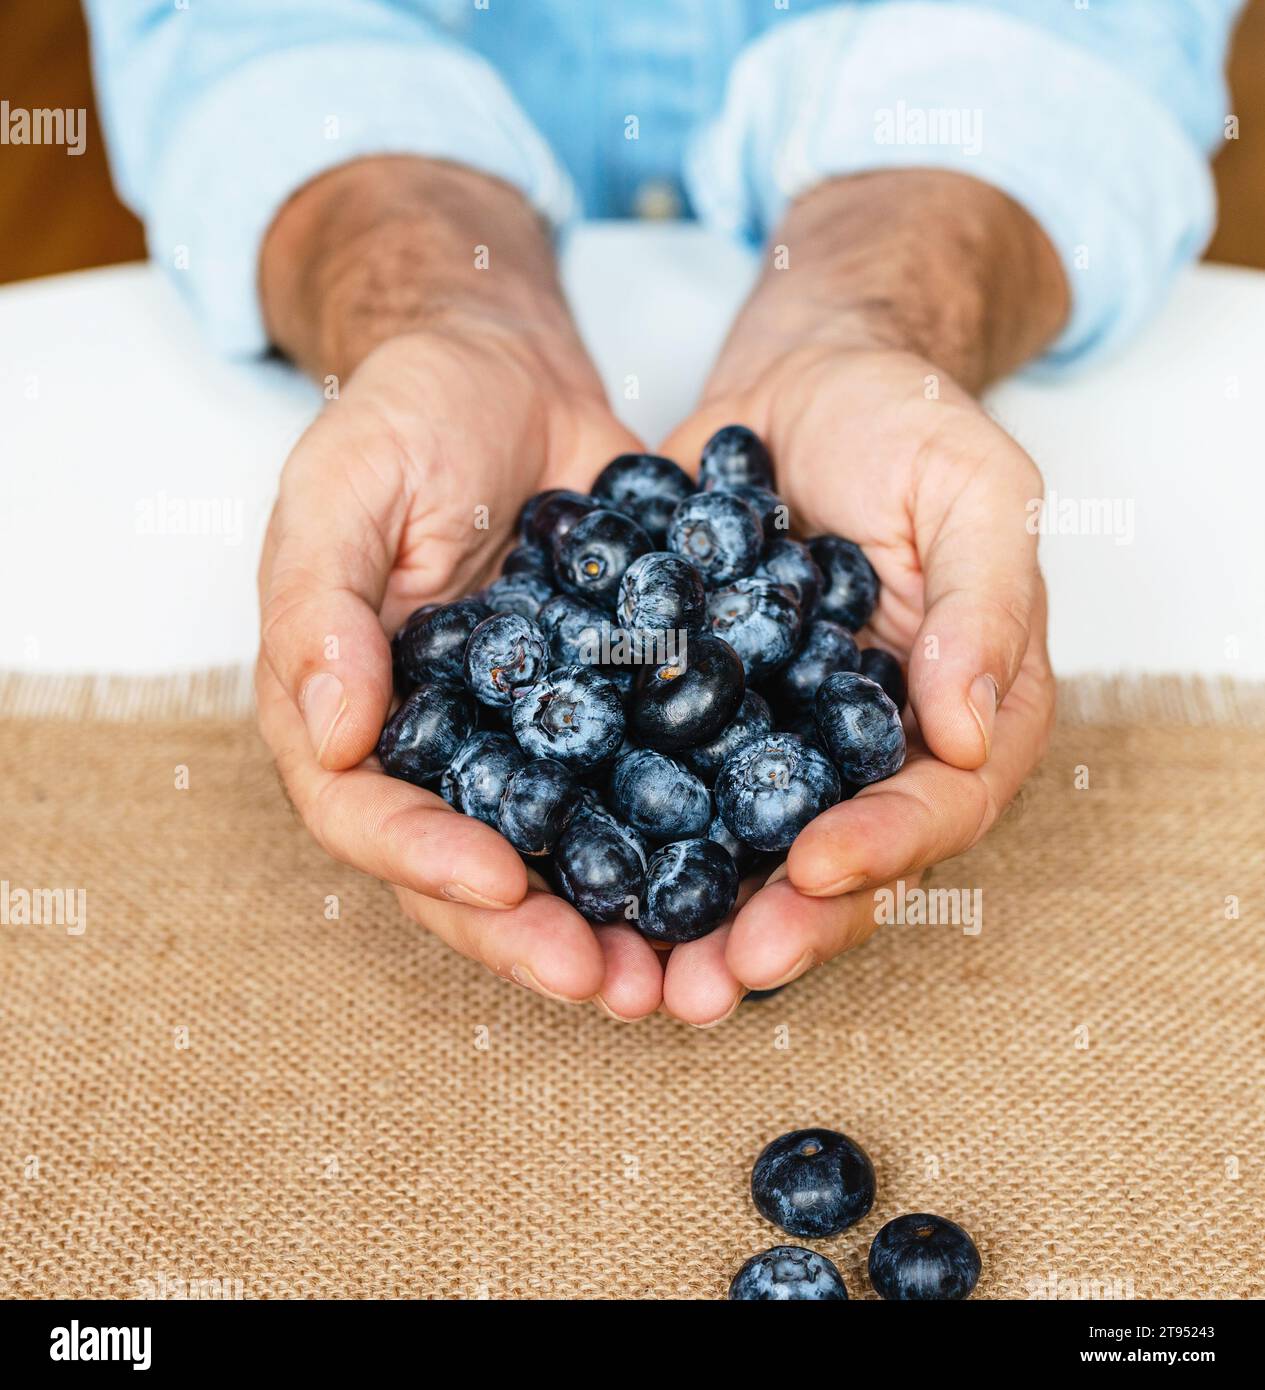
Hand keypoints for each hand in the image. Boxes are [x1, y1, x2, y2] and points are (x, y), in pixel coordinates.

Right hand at [255, 159, 664, 1018]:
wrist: (509, 367)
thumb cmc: (404, 417)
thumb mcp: (341, 491)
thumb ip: (319, 609)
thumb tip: (330, 734)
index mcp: (350, 713)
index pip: (369, 815)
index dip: (426, 863)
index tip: (501, 884)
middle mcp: (440, 746)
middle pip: (472, 869)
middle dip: (536, 936)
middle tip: (611, 986)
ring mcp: (529, 735)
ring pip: (565, 851)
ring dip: (620, 920)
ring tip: (687, 975)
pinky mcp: (609, 708)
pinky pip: (641, 785)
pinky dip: (685, 837)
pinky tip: (744, 874)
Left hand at [656, 171, 1067, 1023]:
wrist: (799, 381)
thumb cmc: (904, 423)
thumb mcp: (975, 490)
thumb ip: (987, 606)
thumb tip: (969, 734)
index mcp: (959, 716)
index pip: (934, 806)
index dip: (880, 850)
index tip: (812, 873)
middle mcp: (864, 751)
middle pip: (832, 863)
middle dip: (775, 928)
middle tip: (708, 983)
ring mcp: (773, 740)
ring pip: (737, 849)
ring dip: (687, 917)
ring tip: (627, 971)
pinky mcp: (692, 715)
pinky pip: (657, 784)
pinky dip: (618, 831)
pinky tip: (563, 869)